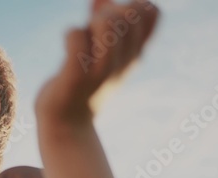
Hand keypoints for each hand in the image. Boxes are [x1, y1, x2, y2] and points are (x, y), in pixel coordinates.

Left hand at [35, 0, 159, 127]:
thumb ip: (100, 23)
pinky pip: (75, 35)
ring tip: (83, 39)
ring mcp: (101, 70)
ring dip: (91, 23)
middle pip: (130, 12)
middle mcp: (123, 62)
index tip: (114, 20)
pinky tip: (67, 51)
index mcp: (134, 54)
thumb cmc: (82, 84)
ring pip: (107, 22)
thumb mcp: (99, 52)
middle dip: (109, 10)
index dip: (134, 4)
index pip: (152, 11)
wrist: (65, 124)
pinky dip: (70, 35)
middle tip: (93, 29)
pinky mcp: (76, 76)